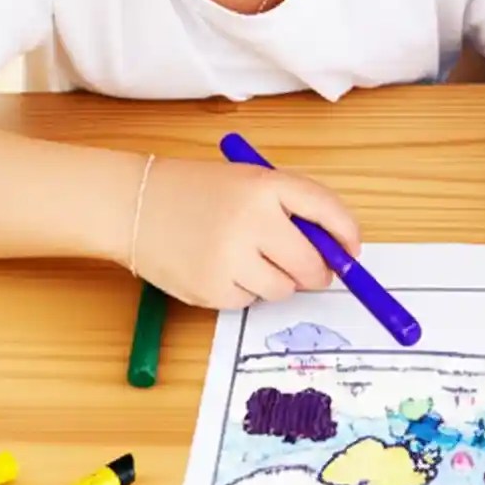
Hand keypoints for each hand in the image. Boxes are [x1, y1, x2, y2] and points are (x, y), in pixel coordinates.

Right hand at [130, 157, 360, 308]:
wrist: (132, 205)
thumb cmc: (198, 192)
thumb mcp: (249, 182)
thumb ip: (293, 209)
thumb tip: (338, 252)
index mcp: (264, 185)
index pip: (325, 209)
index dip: (347, 233)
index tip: (352, 250)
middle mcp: (251, 221)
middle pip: (311, 264)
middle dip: (318, 272)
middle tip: (311, 270)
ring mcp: (230, 258)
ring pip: (284, 289)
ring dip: (278, 280)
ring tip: (247, 257)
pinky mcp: (211, 289)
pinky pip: (250, 302)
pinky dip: (245, 290)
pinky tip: (220, 267)